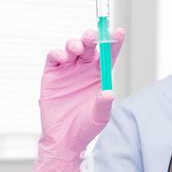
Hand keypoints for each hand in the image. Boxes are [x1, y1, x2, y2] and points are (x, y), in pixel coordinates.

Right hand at [31, 27, 124, 171]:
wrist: (63, 139)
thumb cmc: (85, 128)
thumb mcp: (99, 117)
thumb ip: (103, 105)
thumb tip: (108, 93)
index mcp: (101, 76)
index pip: (108, 55)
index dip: (114, 42)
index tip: (119, 31)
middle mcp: (85, 70)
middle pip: (90, 47)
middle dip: (91, 38)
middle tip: (91, 37)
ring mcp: (68, 71)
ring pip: (72, 49)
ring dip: (75, 44)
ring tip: (77, 48)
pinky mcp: (51, 75)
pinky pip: (54, 58)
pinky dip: (57, 54)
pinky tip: (62, 58)